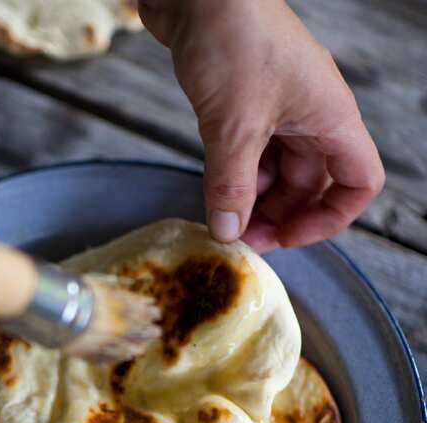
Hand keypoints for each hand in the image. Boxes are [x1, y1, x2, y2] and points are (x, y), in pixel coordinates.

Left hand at [139, 0, 384, 251]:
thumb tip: (228, 233)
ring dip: (254, 200)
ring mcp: (278, 106)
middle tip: (240, 238)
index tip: (287, 236)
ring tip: (223, 220)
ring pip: (278, 171)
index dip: (329, 218)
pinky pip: (249, 152)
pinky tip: (212, 191)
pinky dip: (234, 176)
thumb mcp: (233, 127)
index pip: (358, 182)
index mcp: (330, 116)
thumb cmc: (233, 36)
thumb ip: (231, 187)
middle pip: (311, 184)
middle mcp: (311, 113)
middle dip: (280, 216)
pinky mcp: (245, 101)